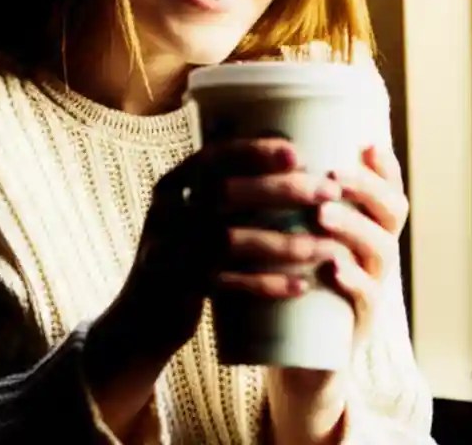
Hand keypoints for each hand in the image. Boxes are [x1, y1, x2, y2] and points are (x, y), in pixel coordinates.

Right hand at [109, 137, 346, 358]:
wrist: (142, 321)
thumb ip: (229, 192)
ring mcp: (167, 251)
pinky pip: (226, 284)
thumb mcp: (196, 219)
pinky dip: (267, 284)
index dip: (254, 151)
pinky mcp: (175, 290)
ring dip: (285, 243)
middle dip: (283, 190)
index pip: (213, 156)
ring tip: (329, 247)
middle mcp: (165, 213)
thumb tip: (297, 163)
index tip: (299, 153)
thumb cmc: (190, 258)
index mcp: (172, 186)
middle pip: (226, 193)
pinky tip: (301, 286)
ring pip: (230, 241)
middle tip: (330, 192)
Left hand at [267, 143, 409, 442]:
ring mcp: (373, 288)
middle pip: (392, 213)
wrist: (296, 358)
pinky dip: (353, 282)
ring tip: (324, 216)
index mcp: (366, 228)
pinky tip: (334, 270)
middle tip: (332, 177)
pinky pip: (367, 299)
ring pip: (382, 251)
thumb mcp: (294, 240)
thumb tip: (250, 146)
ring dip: (355, 229)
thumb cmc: (292, 285)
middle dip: (366, 189)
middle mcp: (377, 254)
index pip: (387, 190)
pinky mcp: (359, 324)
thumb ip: (286, 205)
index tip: (367, 142)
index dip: (384, 167)